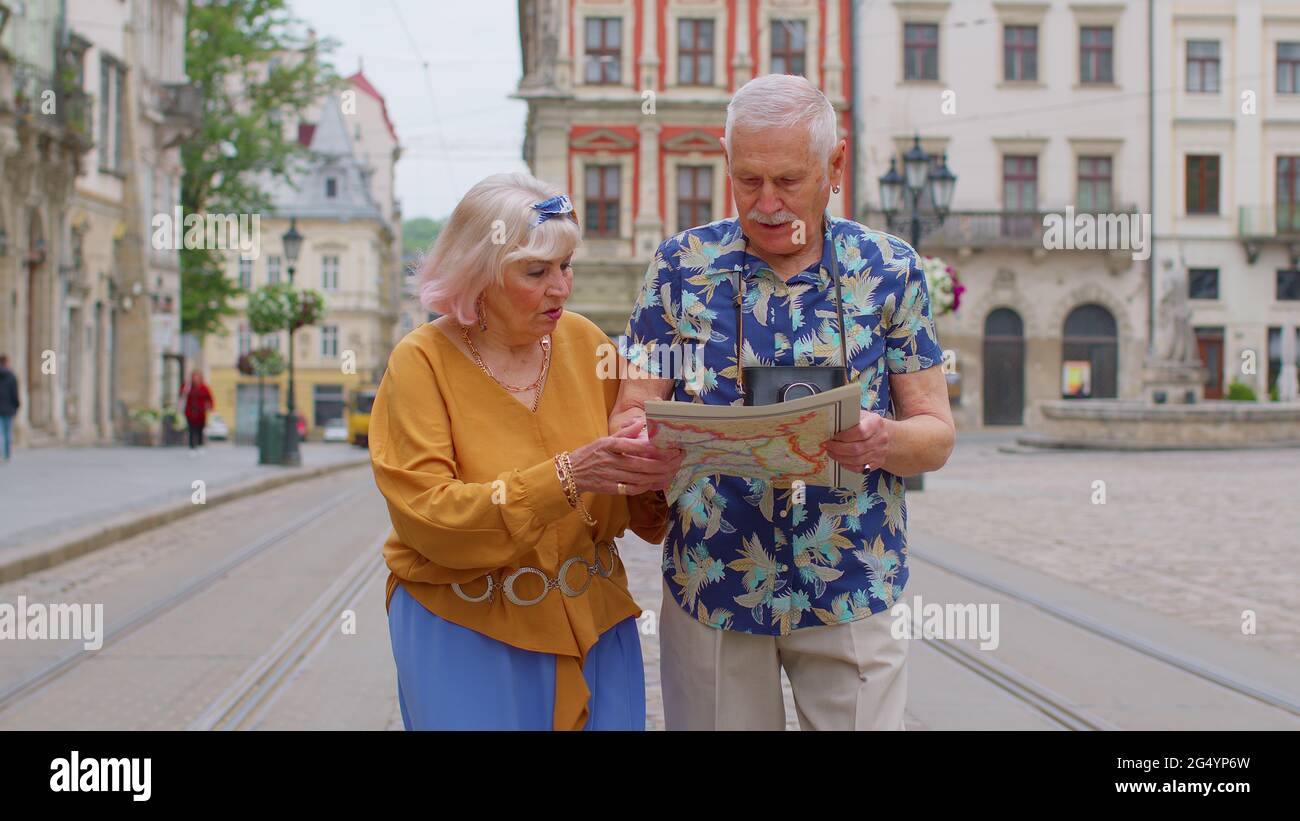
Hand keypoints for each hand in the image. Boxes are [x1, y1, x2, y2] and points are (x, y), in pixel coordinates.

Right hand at [569, 419, 684, 495]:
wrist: (570, 474)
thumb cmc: (589, 454)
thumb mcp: (604, 440)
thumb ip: (624, 433)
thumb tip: (642, 423)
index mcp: (609, 445)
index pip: (633, 446)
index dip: (652, 447)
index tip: (667, 446)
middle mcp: (610, 460)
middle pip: (640, 464)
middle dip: (661, 464)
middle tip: (675, 461)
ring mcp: (610, 476)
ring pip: (638, 478)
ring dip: (656, 476)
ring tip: (669, 472)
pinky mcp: (610, 488)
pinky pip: (631, 489)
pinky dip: (644, 487)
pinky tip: (654, 483)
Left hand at [826, 410, 889, 473]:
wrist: (884, 434)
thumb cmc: (868, 424)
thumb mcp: (861, 416)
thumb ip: (849, 421)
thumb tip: (831, 426)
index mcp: (876, 423)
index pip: (859, 432)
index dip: (843, 436)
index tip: (833, 437)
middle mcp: (880, 439)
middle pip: (856, 448)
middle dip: (838, 449)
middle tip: (828, 447)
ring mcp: (880, 452)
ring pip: (856, 460)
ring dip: (840, 458)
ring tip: (832, 453)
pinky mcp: (877, 463)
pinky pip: (860, 468)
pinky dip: (847, 466)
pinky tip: (841, 460)